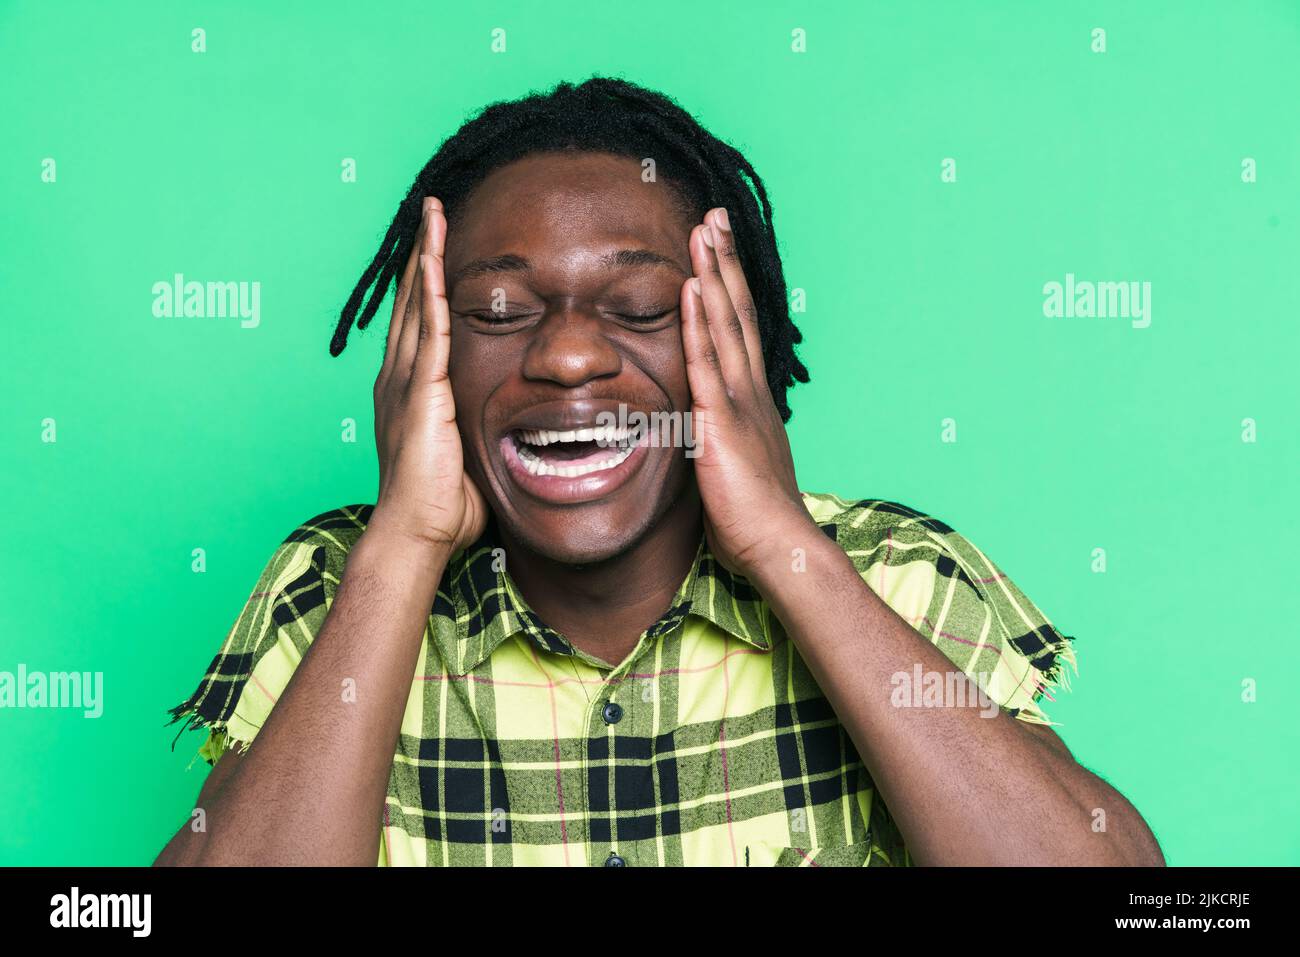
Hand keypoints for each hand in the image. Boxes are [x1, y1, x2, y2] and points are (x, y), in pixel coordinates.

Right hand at [369, 197, 486, 553]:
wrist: (416, 535)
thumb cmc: (443, 508)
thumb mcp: (467, 457)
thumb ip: (482, 432)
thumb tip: (516, 432)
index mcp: (412, 391)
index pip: (422, 323)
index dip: (430, 283)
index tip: (439, 248)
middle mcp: (401, 378)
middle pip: (415, 301)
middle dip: (424, 255)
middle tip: (432, 211)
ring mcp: (407, 383)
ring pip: (418, 305)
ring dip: (427, 258)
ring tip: (433, 215)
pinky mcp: (420, 393)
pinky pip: (428, 332)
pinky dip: (432, 294)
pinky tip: (436, 261)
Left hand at [679, 207, 816, 576]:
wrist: (777, 546)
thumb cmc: (755, 518)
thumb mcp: (735, 465)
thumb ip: (720, 438)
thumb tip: (704, 432)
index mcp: (751, 399)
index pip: (740, 331)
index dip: (731, 287)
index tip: (720, 249)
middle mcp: (750, 390)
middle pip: (738, 312)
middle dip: (725, 262)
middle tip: (715, 216)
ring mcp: (738, 401)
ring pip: (726, 325)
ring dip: (714, 274)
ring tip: (704, 230)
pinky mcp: (721, 421)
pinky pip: (707, 363)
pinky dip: (700, 322)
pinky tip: (693, 287)